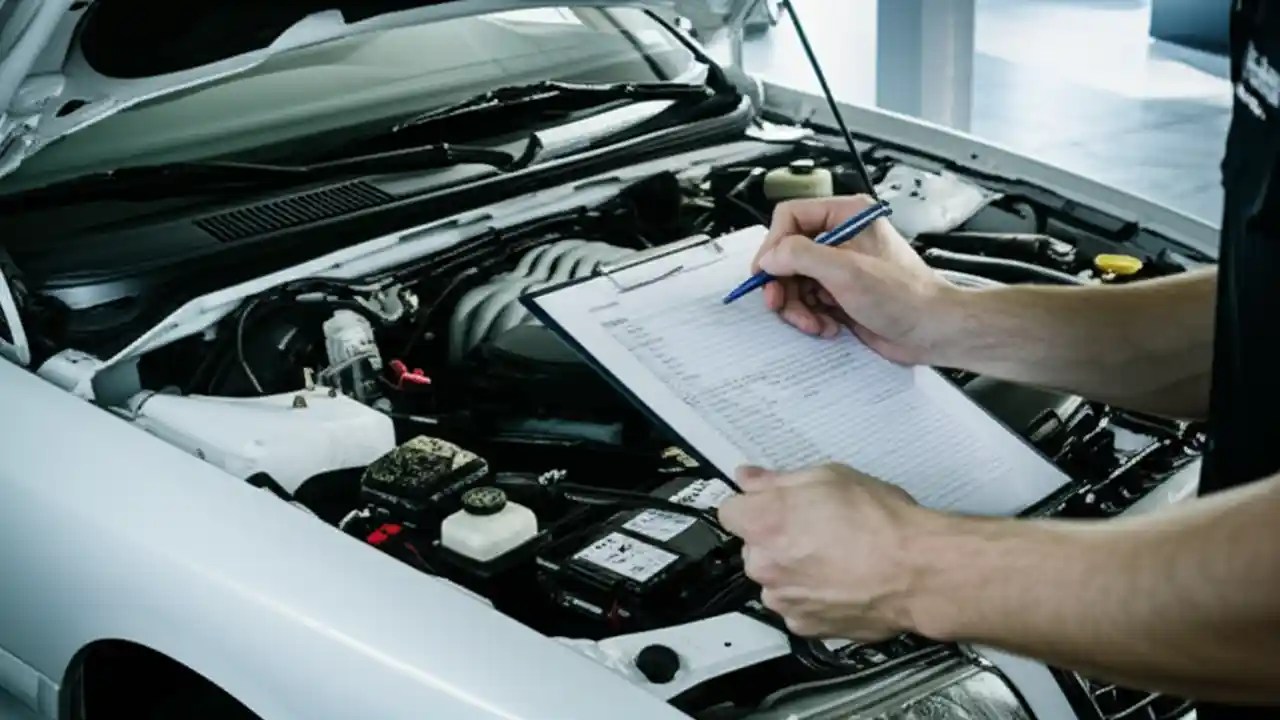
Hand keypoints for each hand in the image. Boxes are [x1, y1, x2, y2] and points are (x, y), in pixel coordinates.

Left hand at [718, 463, 937, 640]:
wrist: (919, 571)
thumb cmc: (881, 522)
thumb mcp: (829, 477)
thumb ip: (778, 480)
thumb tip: (749, 478)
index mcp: (763, 522)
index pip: (730, 511)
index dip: (753, 505)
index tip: (771, 504)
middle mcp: (764, 565)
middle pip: (753, 547)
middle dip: (775, 538)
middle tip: (816, 528)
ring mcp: (783, 600)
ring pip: (774, 579)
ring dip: (793, 570)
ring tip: (835, 558)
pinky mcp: (804, 626)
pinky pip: (796, 606)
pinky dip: (812, 597)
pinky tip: (840, 582)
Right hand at [752, 195, 957, 364]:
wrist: (931, 331)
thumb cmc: (905, 296)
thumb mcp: (846, 271)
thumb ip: (801, 256)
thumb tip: (769, 257)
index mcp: (847, 215)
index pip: (791, 217)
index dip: (774, 245)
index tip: (766, 272)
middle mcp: (842, 237)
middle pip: (788, 254)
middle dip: (783, 284)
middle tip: (778, 303)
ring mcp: (841, 267)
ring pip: (794, 282)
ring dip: (797, 306)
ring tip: (812, 322)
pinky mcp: (841, 293)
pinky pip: (808, 302)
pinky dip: (810, 317)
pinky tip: (827, 326)